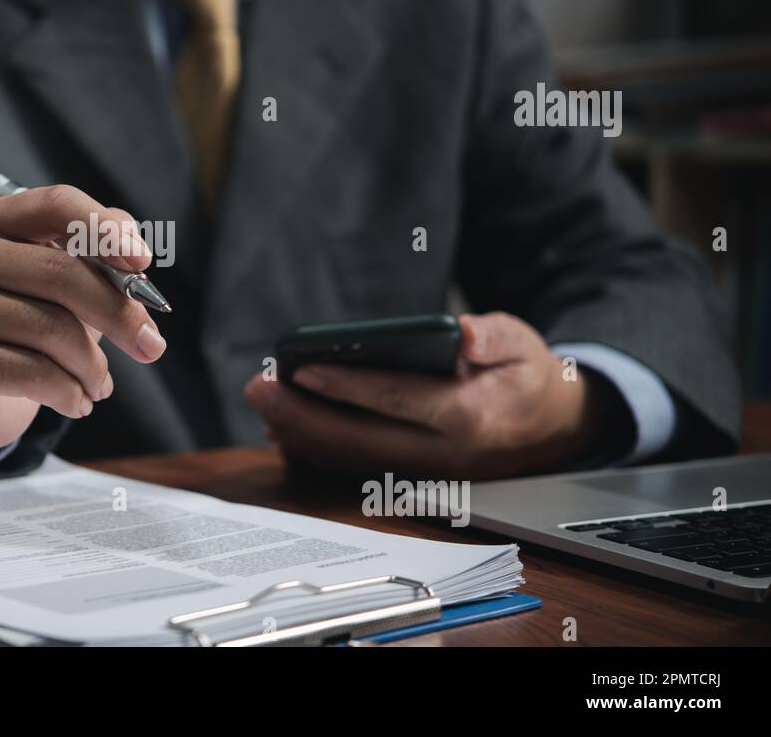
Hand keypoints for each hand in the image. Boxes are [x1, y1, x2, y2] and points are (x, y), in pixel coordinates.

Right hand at [0, 185, 166, 459]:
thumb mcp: (62, 286)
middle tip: (152, 347)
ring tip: (101, 385)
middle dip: (118, 313)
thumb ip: (100, 259)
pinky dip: (69, 393)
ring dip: (92, 367)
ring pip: (50, 330)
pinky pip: (32, 374)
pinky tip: (77, 402)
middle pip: (59, 272)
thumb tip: (138, 267)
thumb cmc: (25, 324)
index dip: (104, 229)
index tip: (143, 262)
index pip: (55, 205)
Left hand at [244, 312, 614, 479]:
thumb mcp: (524, 344)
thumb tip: (464, 332)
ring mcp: (420, 471)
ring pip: (349, 459)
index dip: (349, 387)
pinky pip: (352, 467)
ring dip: (299, 434)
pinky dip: (313, 449)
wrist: (549, 430)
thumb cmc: (524, 376)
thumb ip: (495, 336)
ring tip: (262, 400)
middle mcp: (440, 454)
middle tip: (258, 387)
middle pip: (359, 439)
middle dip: (302, 415)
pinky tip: (281, 424)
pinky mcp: (406, 476)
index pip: (400, 400)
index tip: (304, 370)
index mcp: (469, 416)